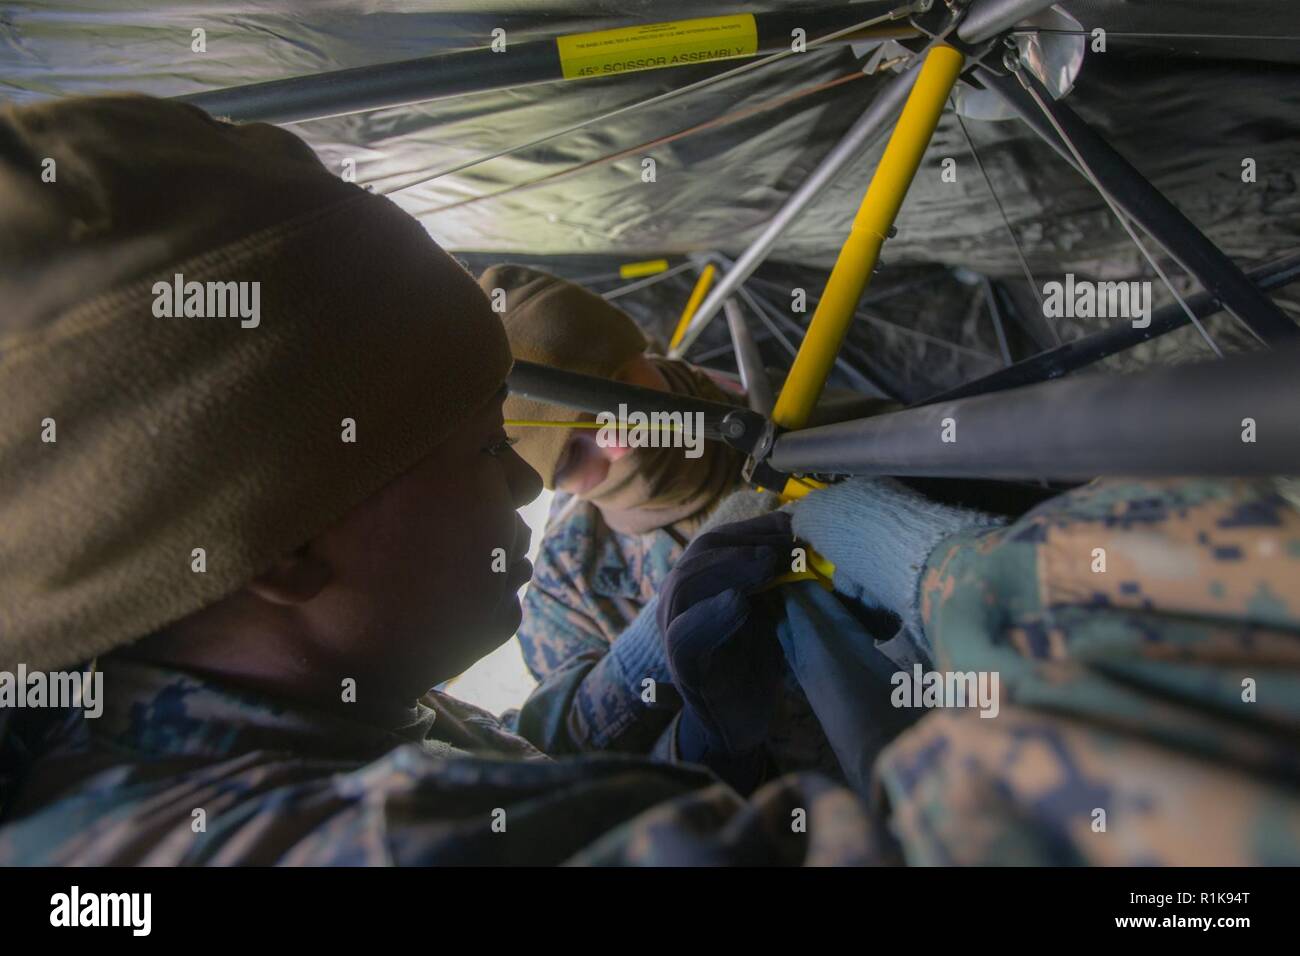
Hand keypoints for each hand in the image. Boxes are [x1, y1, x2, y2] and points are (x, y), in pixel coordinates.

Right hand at [657, 510, 793, 757]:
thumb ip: (775, 573)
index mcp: (699, 581)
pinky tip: (739, 604)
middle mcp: (679, 600)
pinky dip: (712, 615)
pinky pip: (686, 635)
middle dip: (744, 545)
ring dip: (729, 570)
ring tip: (765, 565)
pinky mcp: (681, 666)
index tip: (793, 527)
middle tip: (784, 546)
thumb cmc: (756, 656)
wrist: (742, 719)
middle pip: (700, 554)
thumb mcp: (769, 606)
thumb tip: (799, 527)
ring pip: (687, 586)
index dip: (754, 529)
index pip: (719, 540)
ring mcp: (674, 631)